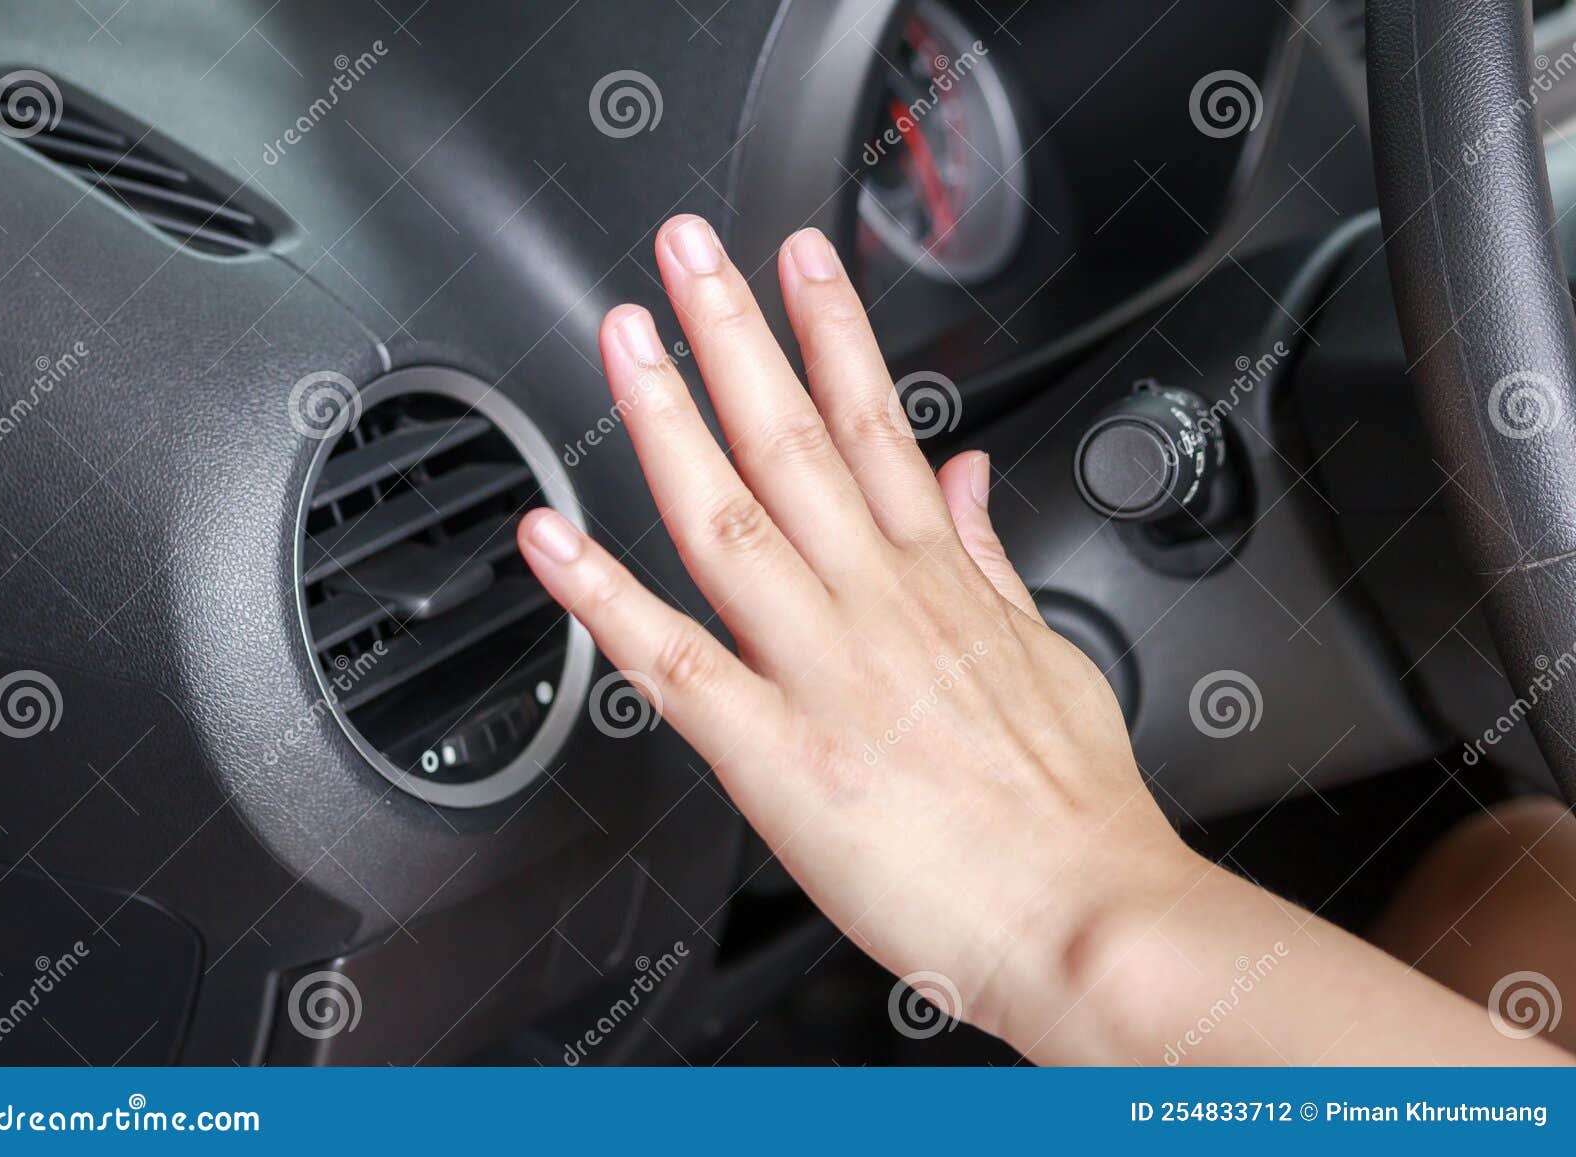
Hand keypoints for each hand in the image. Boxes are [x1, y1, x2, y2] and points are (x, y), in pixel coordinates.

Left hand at [518, 215, 1190, 1052]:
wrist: (1086, 916)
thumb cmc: (1070, 808)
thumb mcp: (1051, 651)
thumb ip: (991, 555)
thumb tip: (969, 477)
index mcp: (938, 582)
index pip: (875, 424)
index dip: (831, 331)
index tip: (798, 262)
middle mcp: (876, 605)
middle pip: (793, 442)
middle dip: (735, 334)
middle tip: (686, 253)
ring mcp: (823, 671)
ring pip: (730, 521)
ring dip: (671, 421)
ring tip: (626, 340)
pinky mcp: (777, 756)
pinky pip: (674, 664)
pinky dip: (606, 599)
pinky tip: (555, 541)